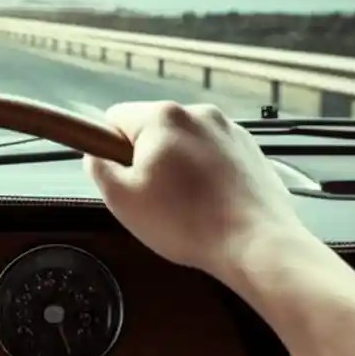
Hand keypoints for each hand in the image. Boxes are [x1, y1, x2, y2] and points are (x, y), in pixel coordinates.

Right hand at [84, 101, 304, 278]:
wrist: (257, 243)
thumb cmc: (184, 222)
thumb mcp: (121, 200)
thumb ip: (98, 168)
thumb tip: (97, 155)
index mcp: (162, 117)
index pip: (115, 118)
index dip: (110, 149)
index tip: (124, 178)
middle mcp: (197, 112)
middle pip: (152, 128)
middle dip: (147, 157)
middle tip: (154, 197)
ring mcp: (230, 128)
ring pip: (184, 141)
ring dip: (178, 164)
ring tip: (187, 204)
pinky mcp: (252, 148)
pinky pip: (213, 153)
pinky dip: (206, 171)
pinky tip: (212, 202)